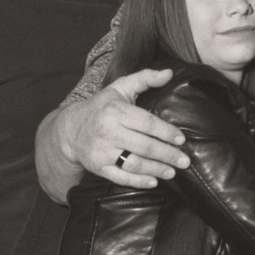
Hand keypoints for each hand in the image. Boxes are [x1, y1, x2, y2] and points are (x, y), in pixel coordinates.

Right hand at [64, 68, 187, 187]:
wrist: (70, 129)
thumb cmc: (101, 107)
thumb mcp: (120, 88)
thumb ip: (145, 78)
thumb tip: (169, 73)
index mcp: (116, 111)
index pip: (147, 123)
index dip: (166, 132)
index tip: (181, 139)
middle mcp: (109, 132)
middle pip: (144, 146)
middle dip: (167, 154)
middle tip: (184, 161)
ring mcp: (103, 151)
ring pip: (135, 163)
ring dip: (156, 169)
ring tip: (172, 171)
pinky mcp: (99, 167)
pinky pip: (121, 177)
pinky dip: (139, 181)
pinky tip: (154, 181)